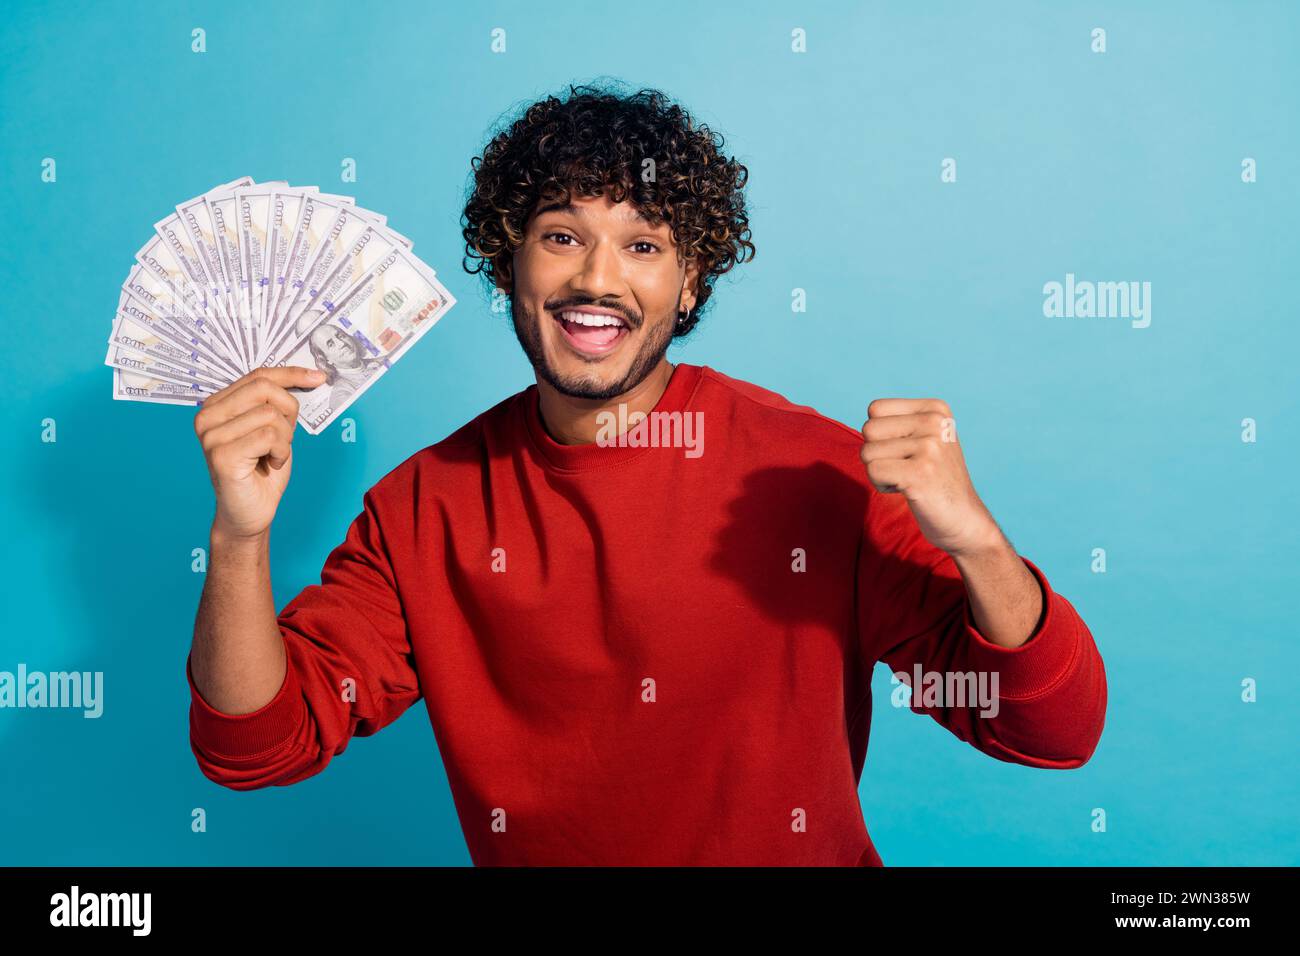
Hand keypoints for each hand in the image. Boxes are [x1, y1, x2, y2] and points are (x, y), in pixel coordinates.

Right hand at [194, 366, 325, 540]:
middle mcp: (207, 417)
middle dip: (288, 411)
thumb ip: (276, 402)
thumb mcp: (273, 428)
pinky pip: (270, 436)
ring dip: (285, 438)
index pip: (257, 375)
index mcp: (216, 405)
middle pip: (264, 388)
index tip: (318, 377)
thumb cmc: (261, 471)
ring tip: (273, 455)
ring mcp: (211, 436)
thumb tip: (308, 375)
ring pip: (270, 414)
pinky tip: (270, 464)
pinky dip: (281, 452)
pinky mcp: (222, 455)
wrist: (249, 513)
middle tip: (285, 437)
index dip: (291, 374)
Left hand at [860, 398, 1003, 556]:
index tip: (906, 452)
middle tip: (906, 468)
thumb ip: (896, 423)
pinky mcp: (920, 472)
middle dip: (877, 454)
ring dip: (880, 472)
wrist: (963, 518)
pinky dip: (882, 485)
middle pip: (868, 429)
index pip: (875, 409)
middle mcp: (934, 422)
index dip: (880, 435)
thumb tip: (867, 425)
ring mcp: (929, 447)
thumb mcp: (924, 439)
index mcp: (935, 409)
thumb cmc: (934, 479)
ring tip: (909, 479)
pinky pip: (872, 471)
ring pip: (867, 452)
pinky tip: (908, 490)